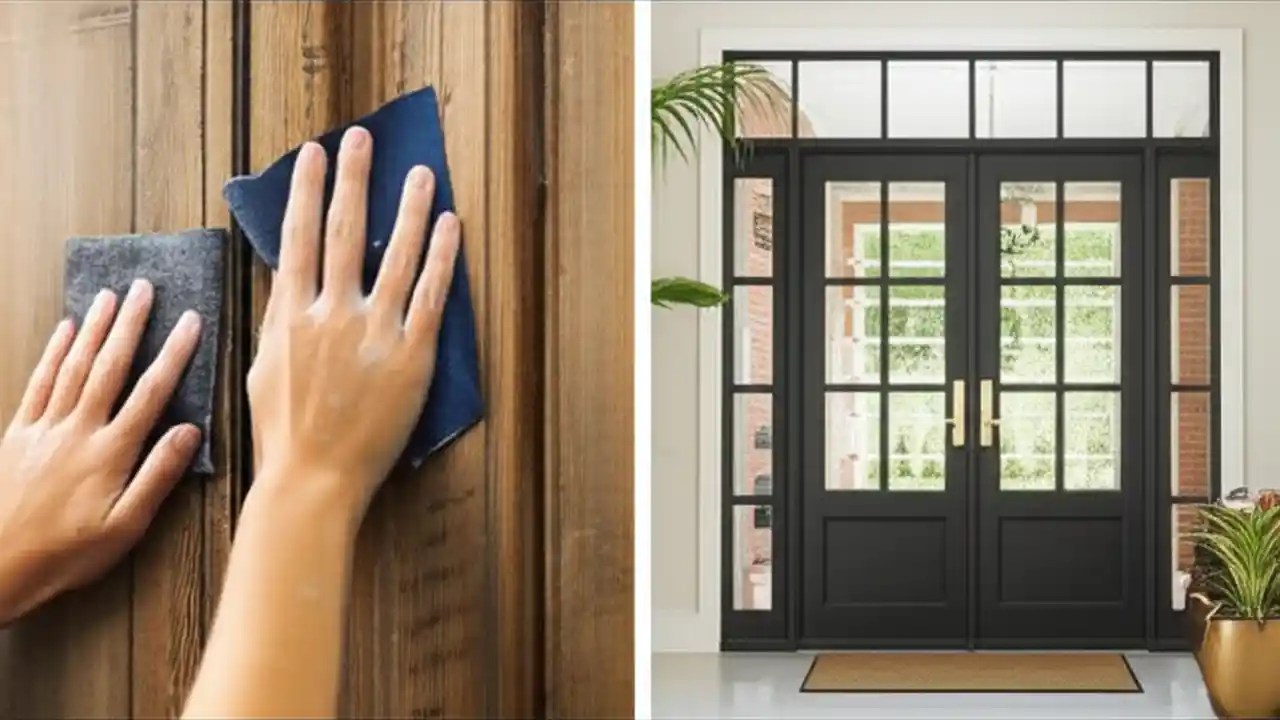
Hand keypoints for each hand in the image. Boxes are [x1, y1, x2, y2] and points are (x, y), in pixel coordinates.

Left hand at [0, 282, 201, 624]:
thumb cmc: (66, 554)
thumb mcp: (125, 528)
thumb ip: (158, 476)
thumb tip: (189, 432)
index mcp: (110, 453)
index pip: (151, 392)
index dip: (173, 354)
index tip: (191, 321)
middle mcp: (78, 431)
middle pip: (109, 366)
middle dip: (130, 324)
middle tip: (144, 288)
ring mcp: (45, 429)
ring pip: (74, 366)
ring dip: (93, 328)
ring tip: (108, 296)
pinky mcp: (19, 434)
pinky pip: (39, 382)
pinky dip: (54, 352)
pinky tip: (64, 331)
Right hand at [246, 126, 459, 515]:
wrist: (313, 479)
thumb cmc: (284, 432)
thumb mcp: (265, 368)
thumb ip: (281, 321)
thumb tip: (293, 283)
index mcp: (290, 316)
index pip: (299, 238)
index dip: (308, 192)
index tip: (314, 156)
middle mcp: (331, 315)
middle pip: (345, 232)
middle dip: (353, 180)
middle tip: (361, 139)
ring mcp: (374, 333)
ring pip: (396, 254)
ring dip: (409, 207)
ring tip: (420, 172)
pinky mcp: (412, 356)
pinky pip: (432, 294)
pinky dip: (444, 256)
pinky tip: (451, 225)